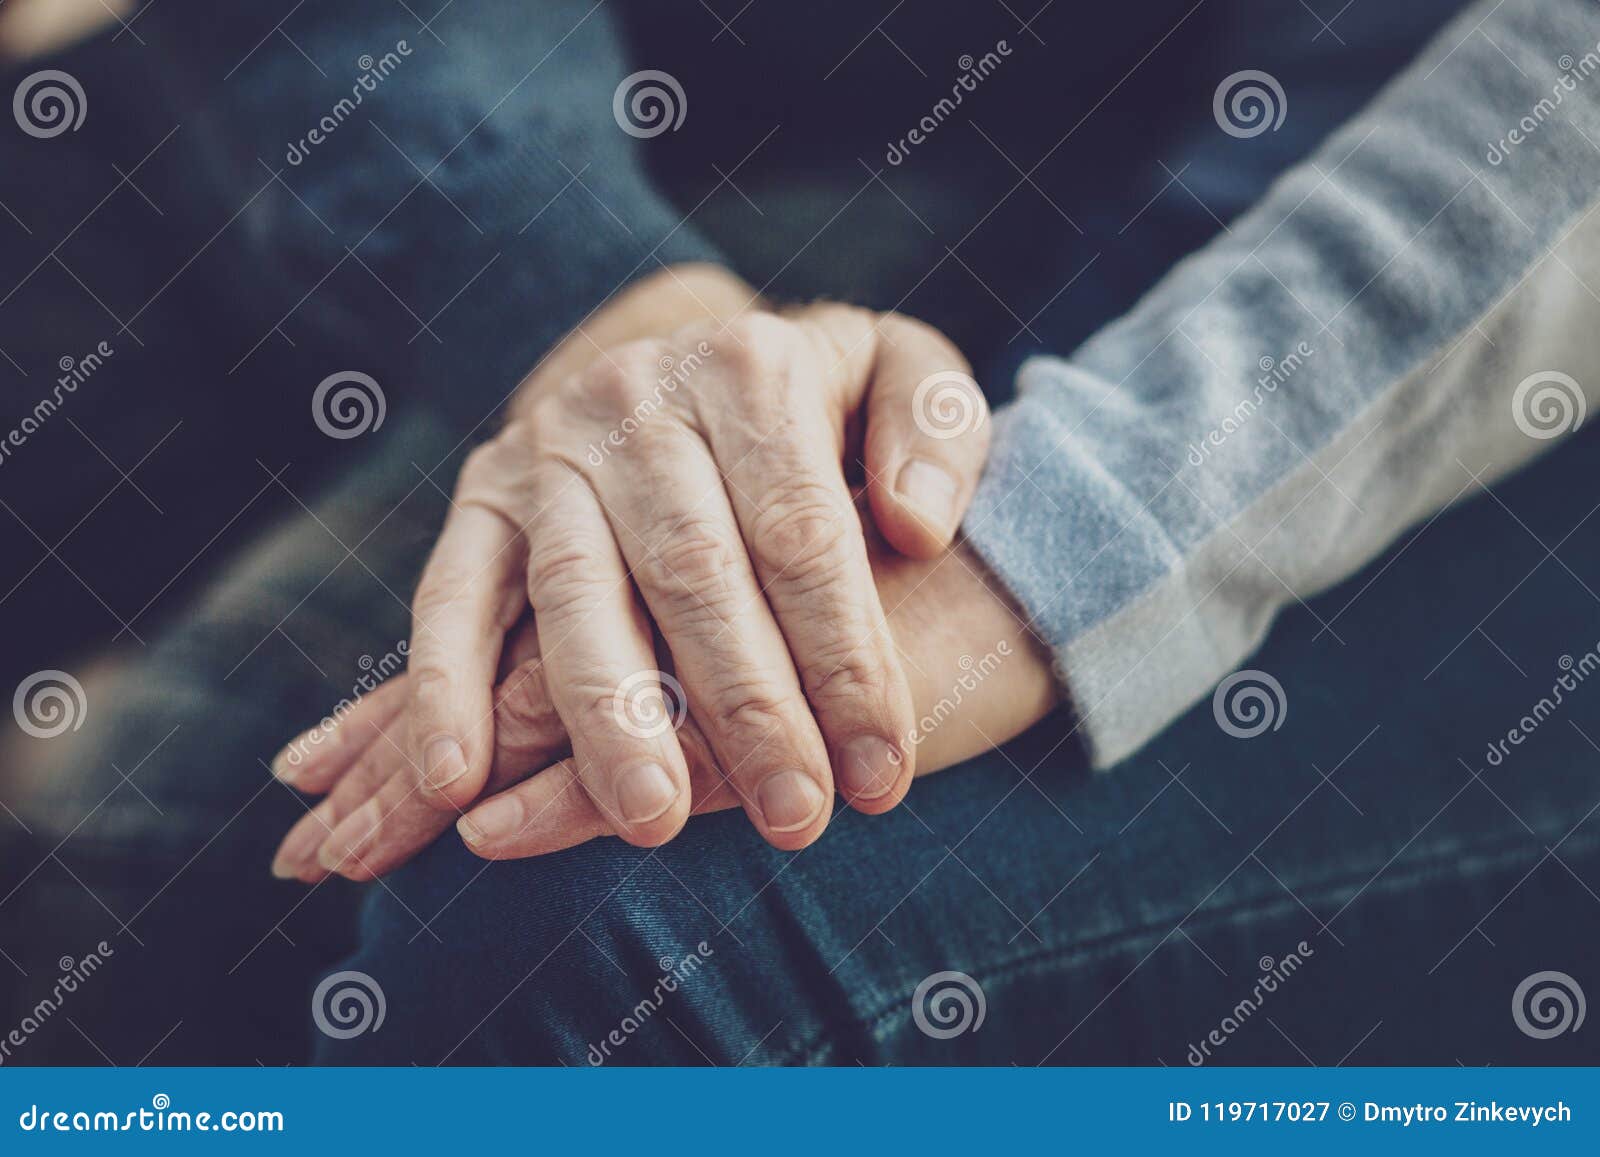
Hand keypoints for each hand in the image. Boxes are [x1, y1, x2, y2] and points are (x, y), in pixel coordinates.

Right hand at [272, 265, 997, 866]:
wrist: (690, 362)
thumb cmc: (819, 400)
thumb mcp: (900, 371)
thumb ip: (933, 429)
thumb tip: (917, 527)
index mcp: (751, 369)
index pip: (803, 533)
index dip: (845, 659)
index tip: (881, 772)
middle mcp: (640, 399)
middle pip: (694, 572)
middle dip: (749, 709)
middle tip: (795, 819)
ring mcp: (550, 448)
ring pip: (575, 593)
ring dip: (609, 716)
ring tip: (651, 820)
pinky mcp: (482, 496)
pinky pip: (451, 594)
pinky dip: (444, 685)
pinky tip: (454, 778)